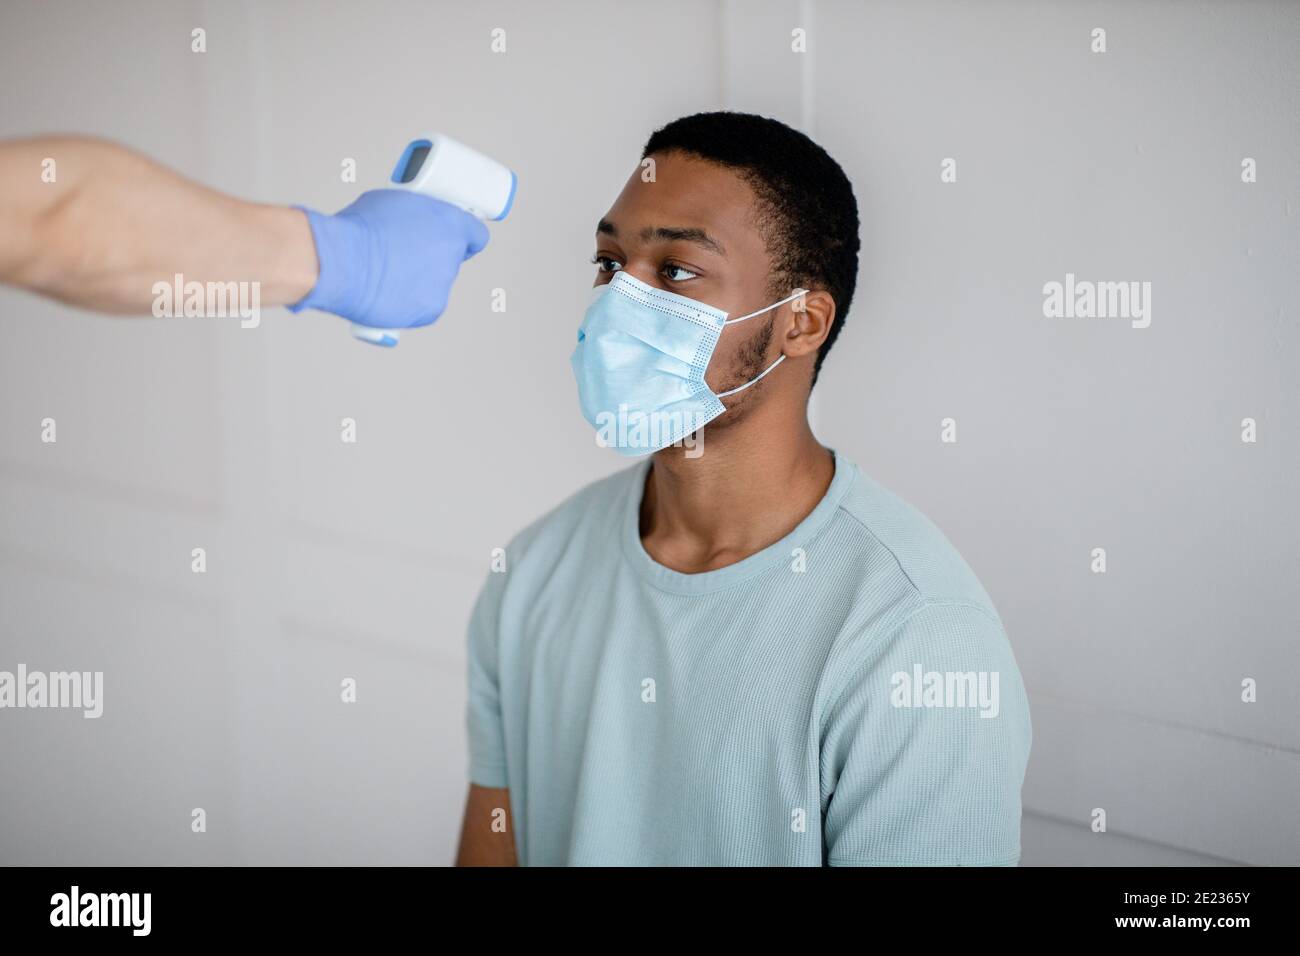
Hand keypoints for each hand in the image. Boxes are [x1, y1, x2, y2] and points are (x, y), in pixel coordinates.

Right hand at [287, 189, 489, 328]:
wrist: (341, 263)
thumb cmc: (359, 229)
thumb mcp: (392, 203)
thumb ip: (415, 215)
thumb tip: (411, 224)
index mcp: (450, 223)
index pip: (476, 235)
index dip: (463, 237)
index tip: (454, 239)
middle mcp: (453, 256)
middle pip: (451, 259)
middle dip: (431, 257)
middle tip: (402, 253)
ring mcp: (443, 285)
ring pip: (435, 283)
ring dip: (418, 279)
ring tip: (387, 273)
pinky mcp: (430, 310)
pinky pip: (423, 305)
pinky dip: (408, 301)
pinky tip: (387, 292)